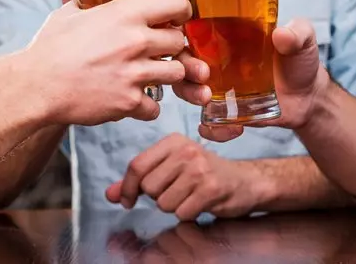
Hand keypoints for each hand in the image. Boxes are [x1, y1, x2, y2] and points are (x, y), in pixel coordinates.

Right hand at [17, 0, 192, 126]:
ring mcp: (135, 73)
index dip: (180, 12)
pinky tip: (130, 99)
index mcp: (124, 13)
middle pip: (179, 41)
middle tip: (155, 51)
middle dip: (170, 47)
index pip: (177, 3)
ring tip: (144, 75)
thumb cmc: (49, 48)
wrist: (36, 86)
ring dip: (164, 76)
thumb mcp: (69, 13)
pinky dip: (146, 107)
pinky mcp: (129, 102)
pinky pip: (156, 107)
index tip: (176, 19)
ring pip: (176, 73)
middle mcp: (135, 41)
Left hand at [106, 134, 263, 220]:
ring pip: (164, 202)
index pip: (137, 166)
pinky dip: (188, 214)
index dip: (128, 188)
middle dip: (158, 197)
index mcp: (173, 141)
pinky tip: (200, 203)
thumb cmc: (206, 175)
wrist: (245, 182)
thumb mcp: (171, 169)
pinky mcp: (211, 188)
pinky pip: (182, 213)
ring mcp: (199, 168)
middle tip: (177, 192)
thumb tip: (111, 194)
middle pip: (149, 187)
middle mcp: (185, 150)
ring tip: (190, 196)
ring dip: (174, 207)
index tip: (128, 200)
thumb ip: (139, 181)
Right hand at [175, 19, 330, 141]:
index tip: (187, 39)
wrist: (308, 96)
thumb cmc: (299, 61)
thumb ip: (297, 33)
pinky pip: (208, 122)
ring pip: (185, 89)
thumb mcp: (303, 39)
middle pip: (181, 61)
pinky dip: (212, 129)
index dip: (181, 34)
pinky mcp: (224, 111)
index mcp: (225, 36)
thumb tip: (282, 34)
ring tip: (205, 99)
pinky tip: (231, 129)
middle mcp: (214, 61)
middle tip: (202, 74)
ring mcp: (216, 87)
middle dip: (184, 68)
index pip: (191, 30)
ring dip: (189, 94)